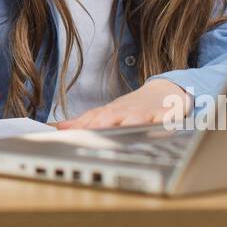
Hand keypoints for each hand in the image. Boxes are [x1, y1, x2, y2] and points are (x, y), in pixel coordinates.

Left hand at [54, 78, 190, 129]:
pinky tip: (164, 124)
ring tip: (125, 131)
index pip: (93, 119)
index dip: (81, 126)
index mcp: (111, 113)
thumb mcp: (109, 112)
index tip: (68, 134)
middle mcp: (126, 112)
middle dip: (102, 125)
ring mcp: (146, 113)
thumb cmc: (133, 107)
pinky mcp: (166, 114)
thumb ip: (85, 121)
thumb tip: (60, 127)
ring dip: (131, 124)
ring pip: (138, 118)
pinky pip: (166, 118)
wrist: (165, 91)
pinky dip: (165, 121)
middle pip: (112, 117)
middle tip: (91, 135)